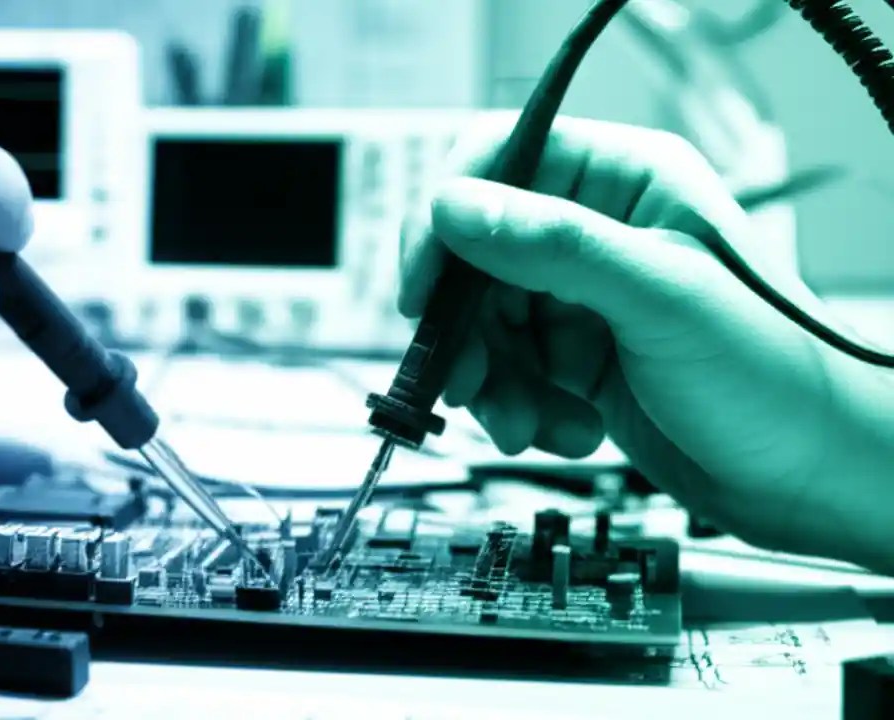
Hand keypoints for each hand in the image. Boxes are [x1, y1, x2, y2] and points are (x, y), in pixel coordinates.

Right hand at [401, 111, 893, 569]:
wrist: (816, 478)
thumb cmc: (777, 377)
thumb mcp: (662, 298)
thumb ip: (554, 246)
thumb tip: (455, 206)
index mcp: (628, 182)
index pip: (501, 161)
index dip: (449, 218)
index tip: (424, 283)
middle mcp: (598, 233)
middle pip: (476, 255)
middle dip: (466, 325)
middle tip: (466, 377)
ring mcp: (585, 299)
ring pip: (483, 323)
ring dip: (493, 381)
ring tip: (527, 420)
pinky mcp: (577, 360)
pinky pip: (507, 372)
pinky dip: (519, 409)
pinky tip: (564, 430)